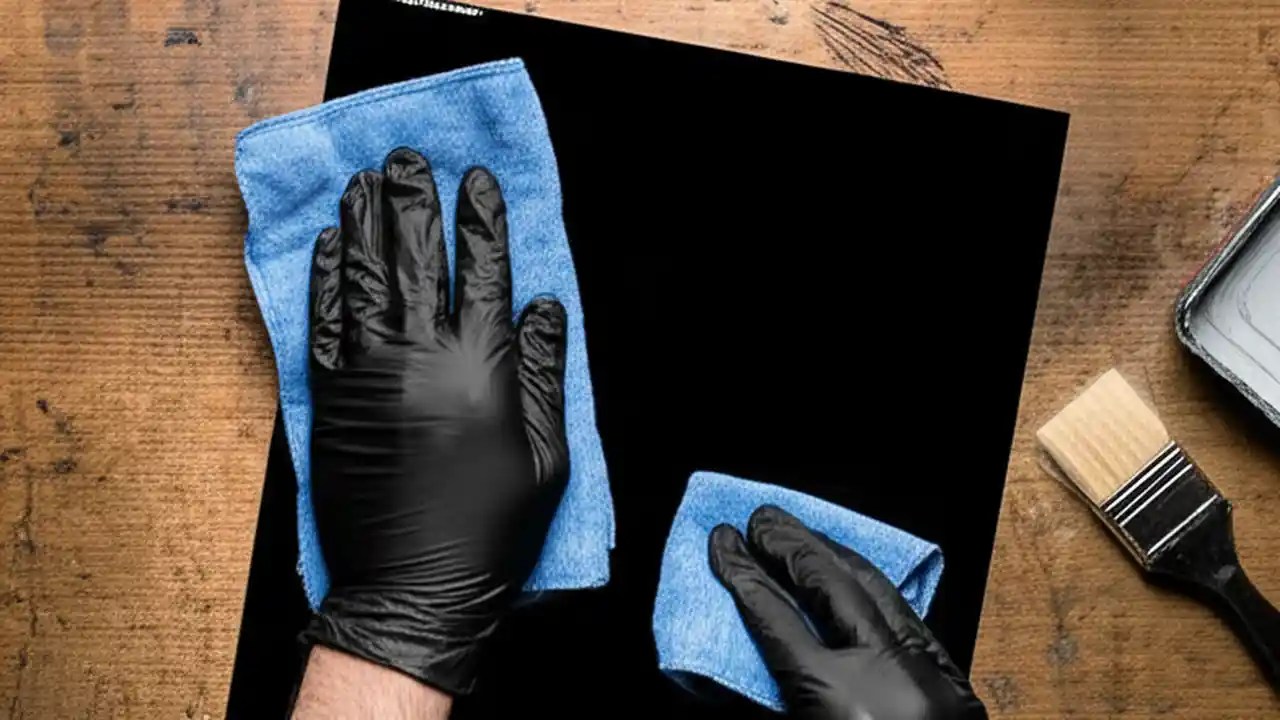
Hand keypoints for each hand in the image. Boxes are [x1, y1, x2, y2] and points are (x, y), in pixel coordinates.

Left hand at [302, 147, 569, 695]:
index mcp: (485, 366)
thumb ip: (546, 373)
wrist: (415, 585)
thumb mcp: (547, 454)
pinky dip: (327, 277)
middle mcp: (424, 355)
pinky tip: (331, 243)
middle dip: (415, 198)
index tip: (477, 179)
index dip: (481, 219)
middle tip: (408, 157)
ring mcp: (370, 372)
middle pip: (419, 256)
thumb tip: (547, 307)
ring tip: (364, 180)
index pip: (485, 270)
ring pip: (366, 276)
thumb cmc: (493, 526)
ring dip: (365, 221)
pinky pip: (324, 320)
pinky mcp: (330, 397)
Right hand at [709, 506, 986, 719]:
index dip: (743, 576)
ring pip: (879, 591)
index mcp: (840, 705)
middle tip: (757, 521)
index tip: (722, 544)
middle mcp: (890, 679)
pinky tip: (855, 577)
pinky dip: (876, 592)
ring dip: (833, 556)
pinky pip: (912, 619)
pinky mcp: (958, 685)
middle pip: (829, 586)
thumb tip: (735, 660)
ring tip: (798, 534)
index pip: (777, 619)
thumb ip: (771, 702)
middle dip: (788, 546)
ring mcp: (932, 677)